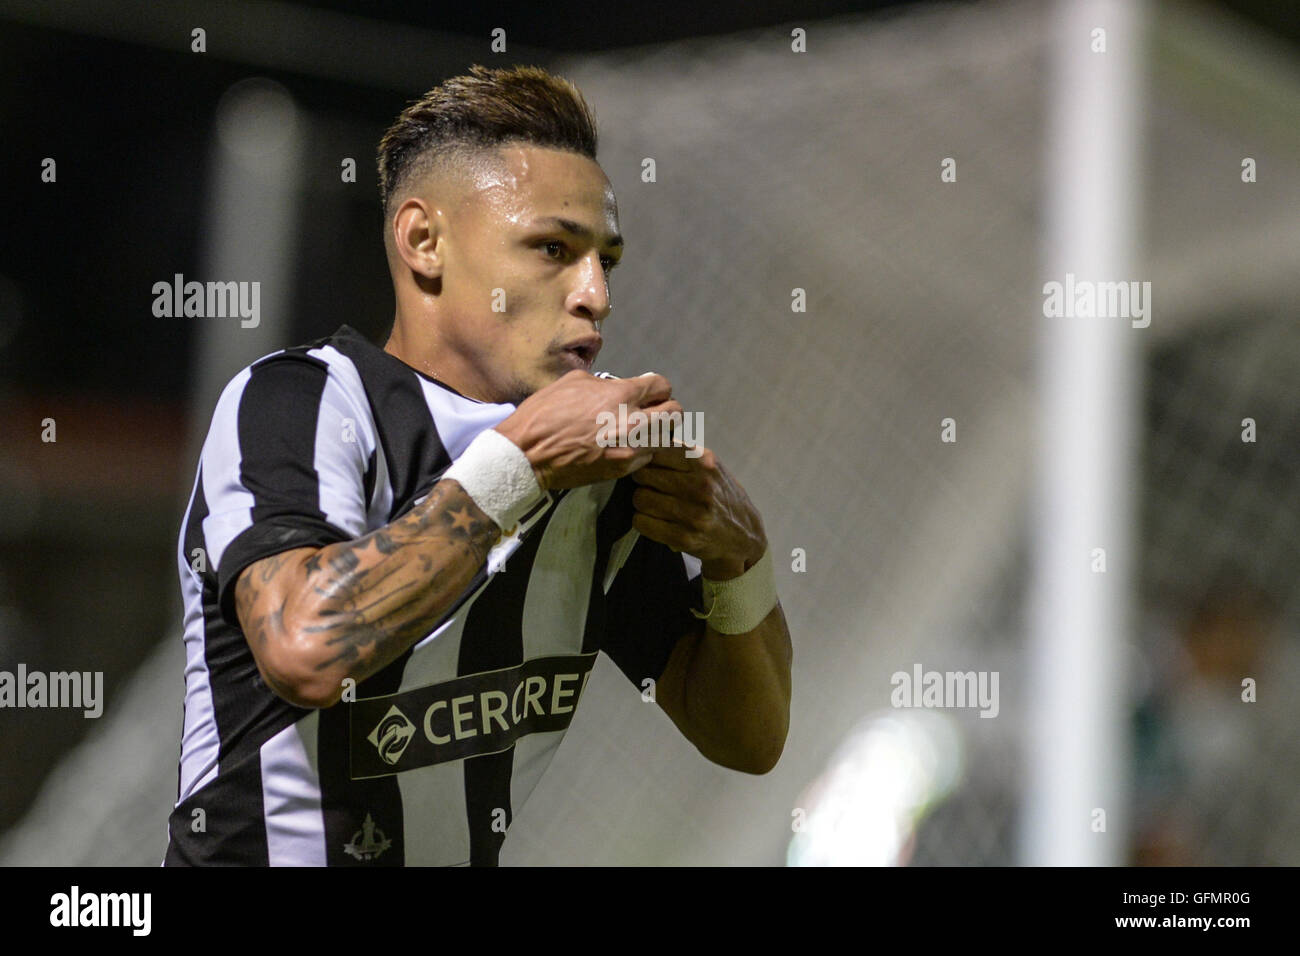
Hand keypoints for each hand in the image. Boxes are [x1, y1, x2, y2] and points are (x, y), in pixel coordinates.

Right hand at [495, 370, 683, 489]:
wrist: (527, 454)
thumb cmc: (544, 414)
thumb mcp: (574, 382)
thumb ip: (605, 383)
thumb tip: (619, 386)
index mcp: (620, 394)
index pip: (662, 386)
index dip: (656, 388)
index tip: (648, 393)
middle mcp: (632, 421)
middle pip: (675, 412)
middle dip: (665, 410)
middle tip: (651, 413)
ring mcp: (630, 448)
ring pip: (666, 438)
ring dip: (656, 433)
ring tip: (639, 432)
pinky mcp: (623, 469)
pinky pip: (647, 458)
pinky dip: (642, 452)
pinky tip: (624, 448)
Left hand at [630, 444, 765, 579]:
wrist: (743, 536)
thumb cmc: (718, 495)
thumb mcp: (710, 466)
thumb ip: (681, 451)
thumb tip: (643, 437)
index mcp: (704, 462)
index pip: (655, 450)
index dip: (645, 458)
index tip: (647, 465)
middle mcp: (701, 486)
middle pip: (644, 474)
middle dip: (641, 480)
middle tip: (649, 486)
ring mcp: (693, 513)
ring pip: (640, 498)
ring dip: (641, 502)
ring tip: (654, 504)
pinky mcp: (684, 538)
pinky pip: (642, 522)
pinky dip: (643, 521)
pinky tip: (655, 520)